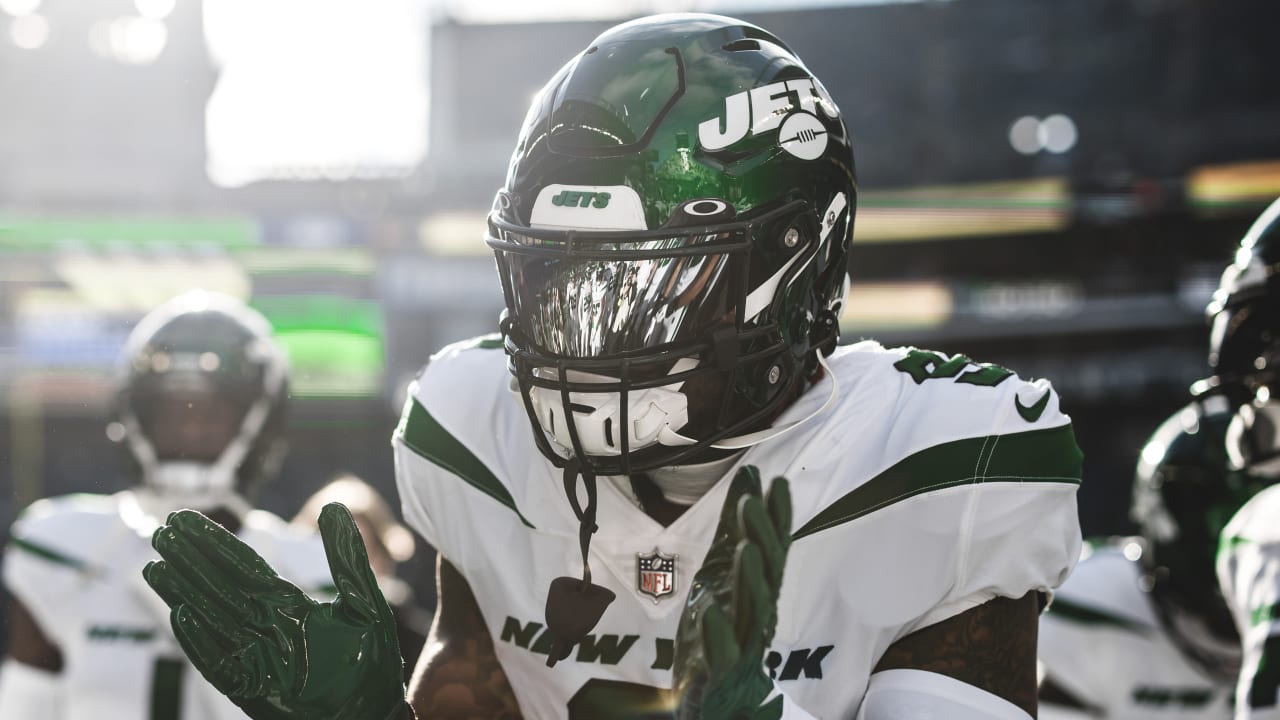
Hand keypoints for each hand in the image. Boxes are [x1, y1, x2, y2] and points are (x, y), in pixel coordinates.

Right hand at [143, 503, 408, 719]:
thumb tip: (335, 505)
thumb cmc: (371, 659)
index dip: (214, 542)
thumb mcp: (364, 602)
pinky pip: (220, 662)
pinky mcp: (252, 688)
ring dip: (184, 593)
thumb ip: (347, 557)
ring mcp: (255, 656)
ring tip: (155, 568)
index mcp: (287, 603)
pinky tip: (183, 615)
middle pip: (220, 586)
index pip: (243, 566)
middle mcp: (264, 625)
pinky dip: (201, 641)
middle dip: (191, 561)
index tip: (185, 519)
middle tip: (161, 532)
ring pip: (212, 618)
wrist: (373, 712)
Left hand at [674, 466, 791, 719]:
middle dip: (760, 537)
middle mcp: (759, 611)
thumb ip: (734, 523)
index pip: (775, 546)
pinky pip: (723, 651)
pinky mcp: (723, 670)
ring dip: (749, 578)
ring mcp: (743, 641)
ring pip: (752, 609)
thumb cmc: (721, 623)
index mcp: (760, 585)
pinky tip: (712, 611)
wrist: (713, 693)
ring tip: (744, 549)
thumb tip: (750, 474)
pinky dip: (719, 632)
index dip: (778, 516)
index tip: (778, 482)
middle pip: (768, 573)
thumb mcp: (722, 565)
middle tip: (750, 502)